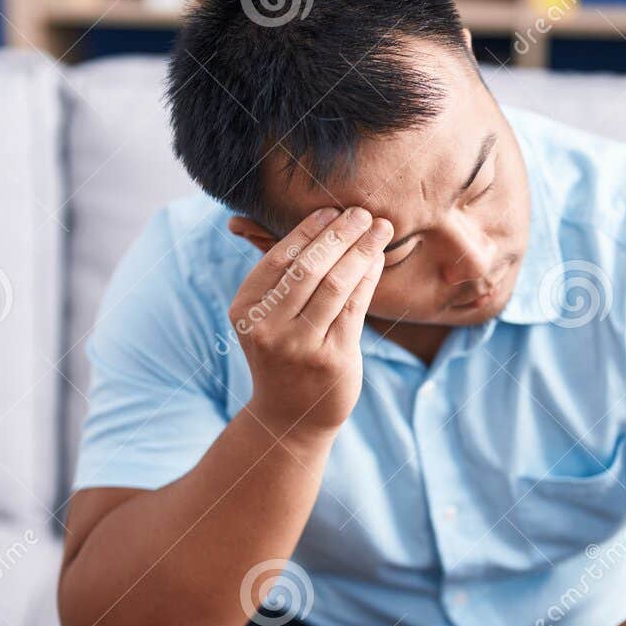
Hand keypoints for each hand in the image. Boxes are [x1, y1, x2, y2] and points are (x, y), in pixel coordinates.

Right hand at [229, 206, 392, 437]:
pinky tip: (377, 259)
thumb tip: (315, 219)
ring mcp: (299, 346)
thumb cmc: (283, 354)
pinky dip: (368, 277)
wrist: (290, 416)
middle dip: (340, 234)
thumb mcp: (266, 318)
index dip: (308, 230)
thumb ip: (281, 277)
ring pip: (335, 284)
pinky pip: (355, 306)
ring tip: (380, 228)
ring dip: (361, 250)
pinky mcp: (332, 358)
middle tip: (362, 212)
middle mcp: (268, 328)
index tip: (331, 209)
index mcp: (245, 310)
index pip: (279, 258)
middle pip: (308, 267)